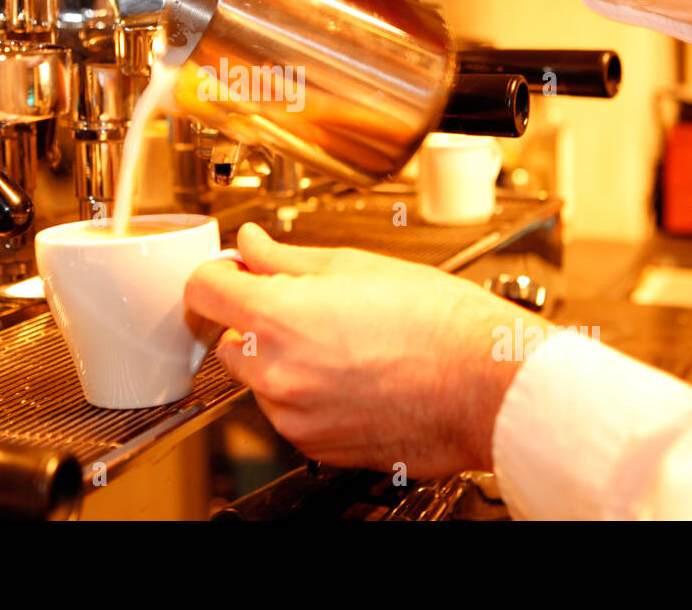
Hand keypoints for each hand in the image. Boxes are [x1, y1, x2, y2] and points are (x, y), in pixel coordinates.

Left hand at [184, 222, 550, 475]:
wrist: (488, 384)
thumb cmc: (439, 323)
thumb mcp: (356, 265)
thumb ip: (286, 257)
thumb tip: (252, 245)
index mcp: (278, 318)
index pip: (203, 291)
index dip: (218, 273)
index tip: (233, 270)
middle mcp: (277, 374)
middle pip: (229, 340)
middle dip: (254, 320)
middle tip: (305, 303)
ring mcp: (295, 417)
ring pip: (261, 381)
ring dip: (283, 360)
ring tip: (345, 341)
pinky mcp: (318, 447)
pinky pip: (292, 414)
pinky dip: (309, 395)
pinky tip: (355, 374)